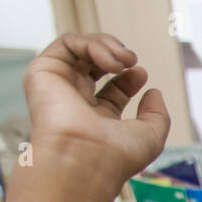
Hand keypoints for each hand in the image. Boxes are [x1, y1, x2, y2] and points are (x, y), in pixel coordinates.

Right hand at [19, 33, 169, 201]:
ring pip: (80, 49)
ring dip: (107, 46)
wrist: (84, 158)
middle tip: (131, 60)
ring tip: (123, 60)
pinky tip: (110, 63)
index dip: (129, 76)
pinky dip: (93, 45)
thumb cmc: (116, 156)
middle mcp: (75, 102)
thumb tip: (153, 92)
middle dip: (116, 53)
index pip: (112, 89)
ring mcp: (57, 86)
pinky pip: (68, 43)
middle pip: (94, 63)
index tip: (141, 73)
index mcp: (97, 119)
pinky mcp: (43, 72)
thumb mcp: (150, 137)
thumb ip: (157, 115)